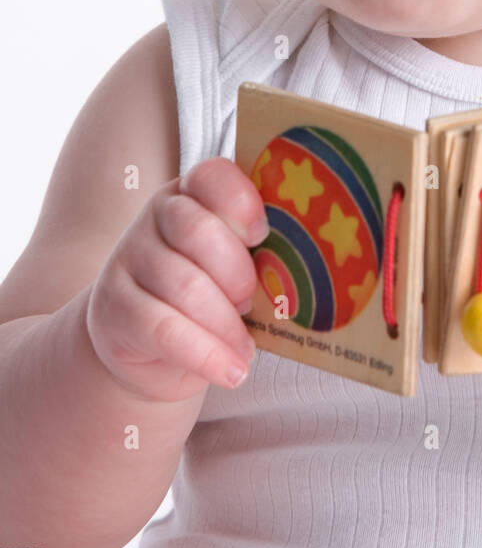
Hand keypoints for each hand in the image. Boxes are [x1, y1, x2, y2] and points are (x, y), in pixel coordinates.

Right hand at [86, 157, 267, 402]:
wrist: (143, 346)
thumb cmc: (205, 296)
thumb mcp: (229, 265)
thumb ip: (255, 252)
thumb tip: (300, 270)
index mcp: (191, 195)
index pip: (211, 176)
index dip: (242, 202)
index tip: (262, 234)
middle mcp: (154, 218)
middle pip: (198, 231)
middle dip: (237, 274)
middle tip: (251, 302)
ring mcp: (128, 261)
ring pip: (185, 286)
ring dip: (226, 323)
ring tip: (244, 347)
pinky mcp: (115, 310)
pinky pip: (165, 330)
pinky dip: (207, 354)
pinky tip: (232, 371)